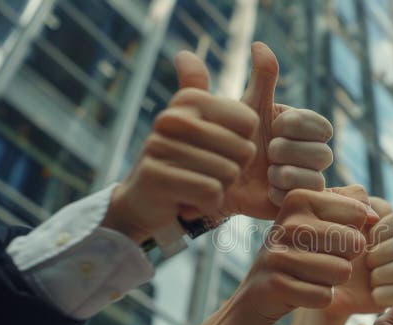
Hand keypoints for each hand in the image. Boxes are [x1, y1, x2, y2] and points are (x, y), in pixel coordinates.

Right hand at [103, 51, 257, 242]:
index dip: (245, 146)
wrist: (142, 203)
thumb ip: (200, 88)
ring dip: (221, 189)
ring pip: (228, 174)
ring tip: (197, 186)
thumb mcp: (195, 123)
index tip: (220, 151)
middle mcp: (172, 117)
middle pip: (243, 150)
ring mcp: (161, 146)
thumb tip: (197, 52)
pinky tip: (190, 201)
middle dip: (234, 171)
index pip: (250, 121)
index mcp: (189, 100)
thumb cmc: (182, 162)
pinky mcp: (157, 177)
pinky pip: (211, 192)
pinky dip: (208, 204)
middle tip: (207, 174)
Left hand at [230, 42, 333, 218]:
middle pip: (323, 152)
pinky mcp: (300, 200)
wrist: (216, 176)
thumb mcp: (245, 106)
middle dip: (288, 151)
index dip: (297, 127)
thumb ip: (259, 77)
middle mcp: (311, 152)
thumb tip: (260, 44)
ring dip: (284, 172)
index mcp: (304, 127)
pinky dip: (280, 191)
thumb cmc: (231, 139)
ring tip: (264, 172)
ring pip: (315, 174)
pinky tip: (265, 189)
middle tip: (266, 152)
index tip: (273, 126)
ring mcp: (308, 177)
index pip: (322, 125)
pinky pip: (304, 195)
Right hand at [233, 185, 378, 322]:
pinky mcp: (275, 285)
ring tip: (315, 274)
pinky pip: (325, 296)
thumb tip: (374, 216)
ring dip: (335, 279)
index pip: (358, 214)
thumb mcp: (323, 218)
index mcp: (300, 198)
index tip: (331, 235)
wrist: (264, 288)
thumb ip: (353, 205)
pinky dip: (321, 298)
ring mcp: (278, 254)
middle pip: (354, 243)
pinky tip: (304, 290)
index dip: (354, 231)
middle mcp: (287, 222)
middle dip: (348, 257)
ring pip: (342, 272)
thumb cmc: (303, 249)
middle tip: (326, 258)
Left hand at [328, 198, 392, 315]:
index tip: (367, 234)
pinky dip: (388, 293)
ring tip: (368, 276)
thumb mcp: (325, 214)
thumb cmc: (318, 243)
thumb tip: (373, 214)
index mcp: (385, 224)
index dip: (389, 227)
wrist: (311, 283)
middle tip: (366, 258)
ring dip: (388, 272)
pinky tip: (371, 292)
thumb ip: (348, 199)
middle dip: (388, 252)